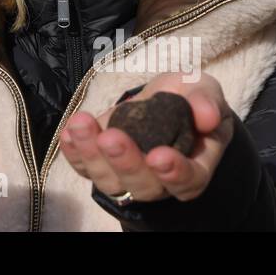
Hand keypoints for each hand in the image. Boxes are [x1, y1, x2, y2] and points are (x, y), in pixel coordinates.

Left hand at [59, 72, 234, 204]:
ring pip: (110, 181)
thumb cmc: (190, 96)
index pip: (189, 181)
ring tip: (82, 125)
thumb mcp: (203, 89)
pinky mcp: (103, 163)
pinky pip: (85, 168)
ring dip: (92, 155)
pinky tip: (68, 133)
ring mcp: (129, 174)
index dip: (175, 174)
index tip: (159, 156)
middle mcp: (161, 178)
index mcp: (196, 163)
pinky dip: (74, 154)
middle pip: (144, 186)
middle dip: (125, 163)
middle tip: (112, 137)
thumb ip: (206, 100)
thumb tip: (206, 116)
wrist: (166, 97)